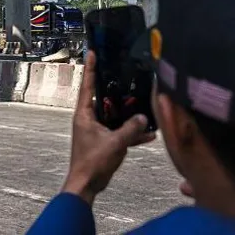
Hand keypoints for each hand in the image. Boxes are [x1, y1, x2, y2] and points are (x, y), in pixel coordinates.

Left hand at [61, 53, 155, 204]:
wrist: (87, 184)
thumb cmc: (94, 162)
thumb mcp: (115, 143)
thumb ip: (131, 129)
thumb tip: (144, 117)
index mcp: (84, 114)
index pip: (88, 85)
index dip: (91, 68)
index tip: (92, 51)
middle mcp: (88, 119)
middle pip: (104, 98)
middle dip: (116, 89)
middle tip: (127, 75)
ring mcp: (96, 130)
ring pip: (114, 115)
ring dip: (128, 114)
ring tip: (144, 105)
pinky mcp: (104, 141)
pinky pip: (119, 131)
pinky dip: (131, 132)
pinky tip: (150, 134)